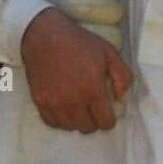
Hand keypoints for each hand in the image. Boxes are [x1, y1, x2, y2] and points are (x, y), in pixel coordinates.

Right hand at [20, 7, 132, 132]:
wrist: (44, 35)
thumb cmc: (79, 43)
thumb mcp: (109, 53)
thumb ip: (122, 77)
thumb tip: (121, 99)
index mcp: (93, 90)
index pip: (105, 122)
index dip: (110, 119)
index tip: (107, 111)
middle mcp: (73, 101)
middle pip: (88, 128)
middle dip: (94, 120)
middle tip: (92, 107)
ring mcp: (54, 103)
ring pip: (70, 127)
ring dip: (76, 120)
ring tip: (77, 106)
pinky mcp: (39, 101)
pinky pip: (52, 122)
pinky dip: (59, 119)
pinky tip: (63, 108)